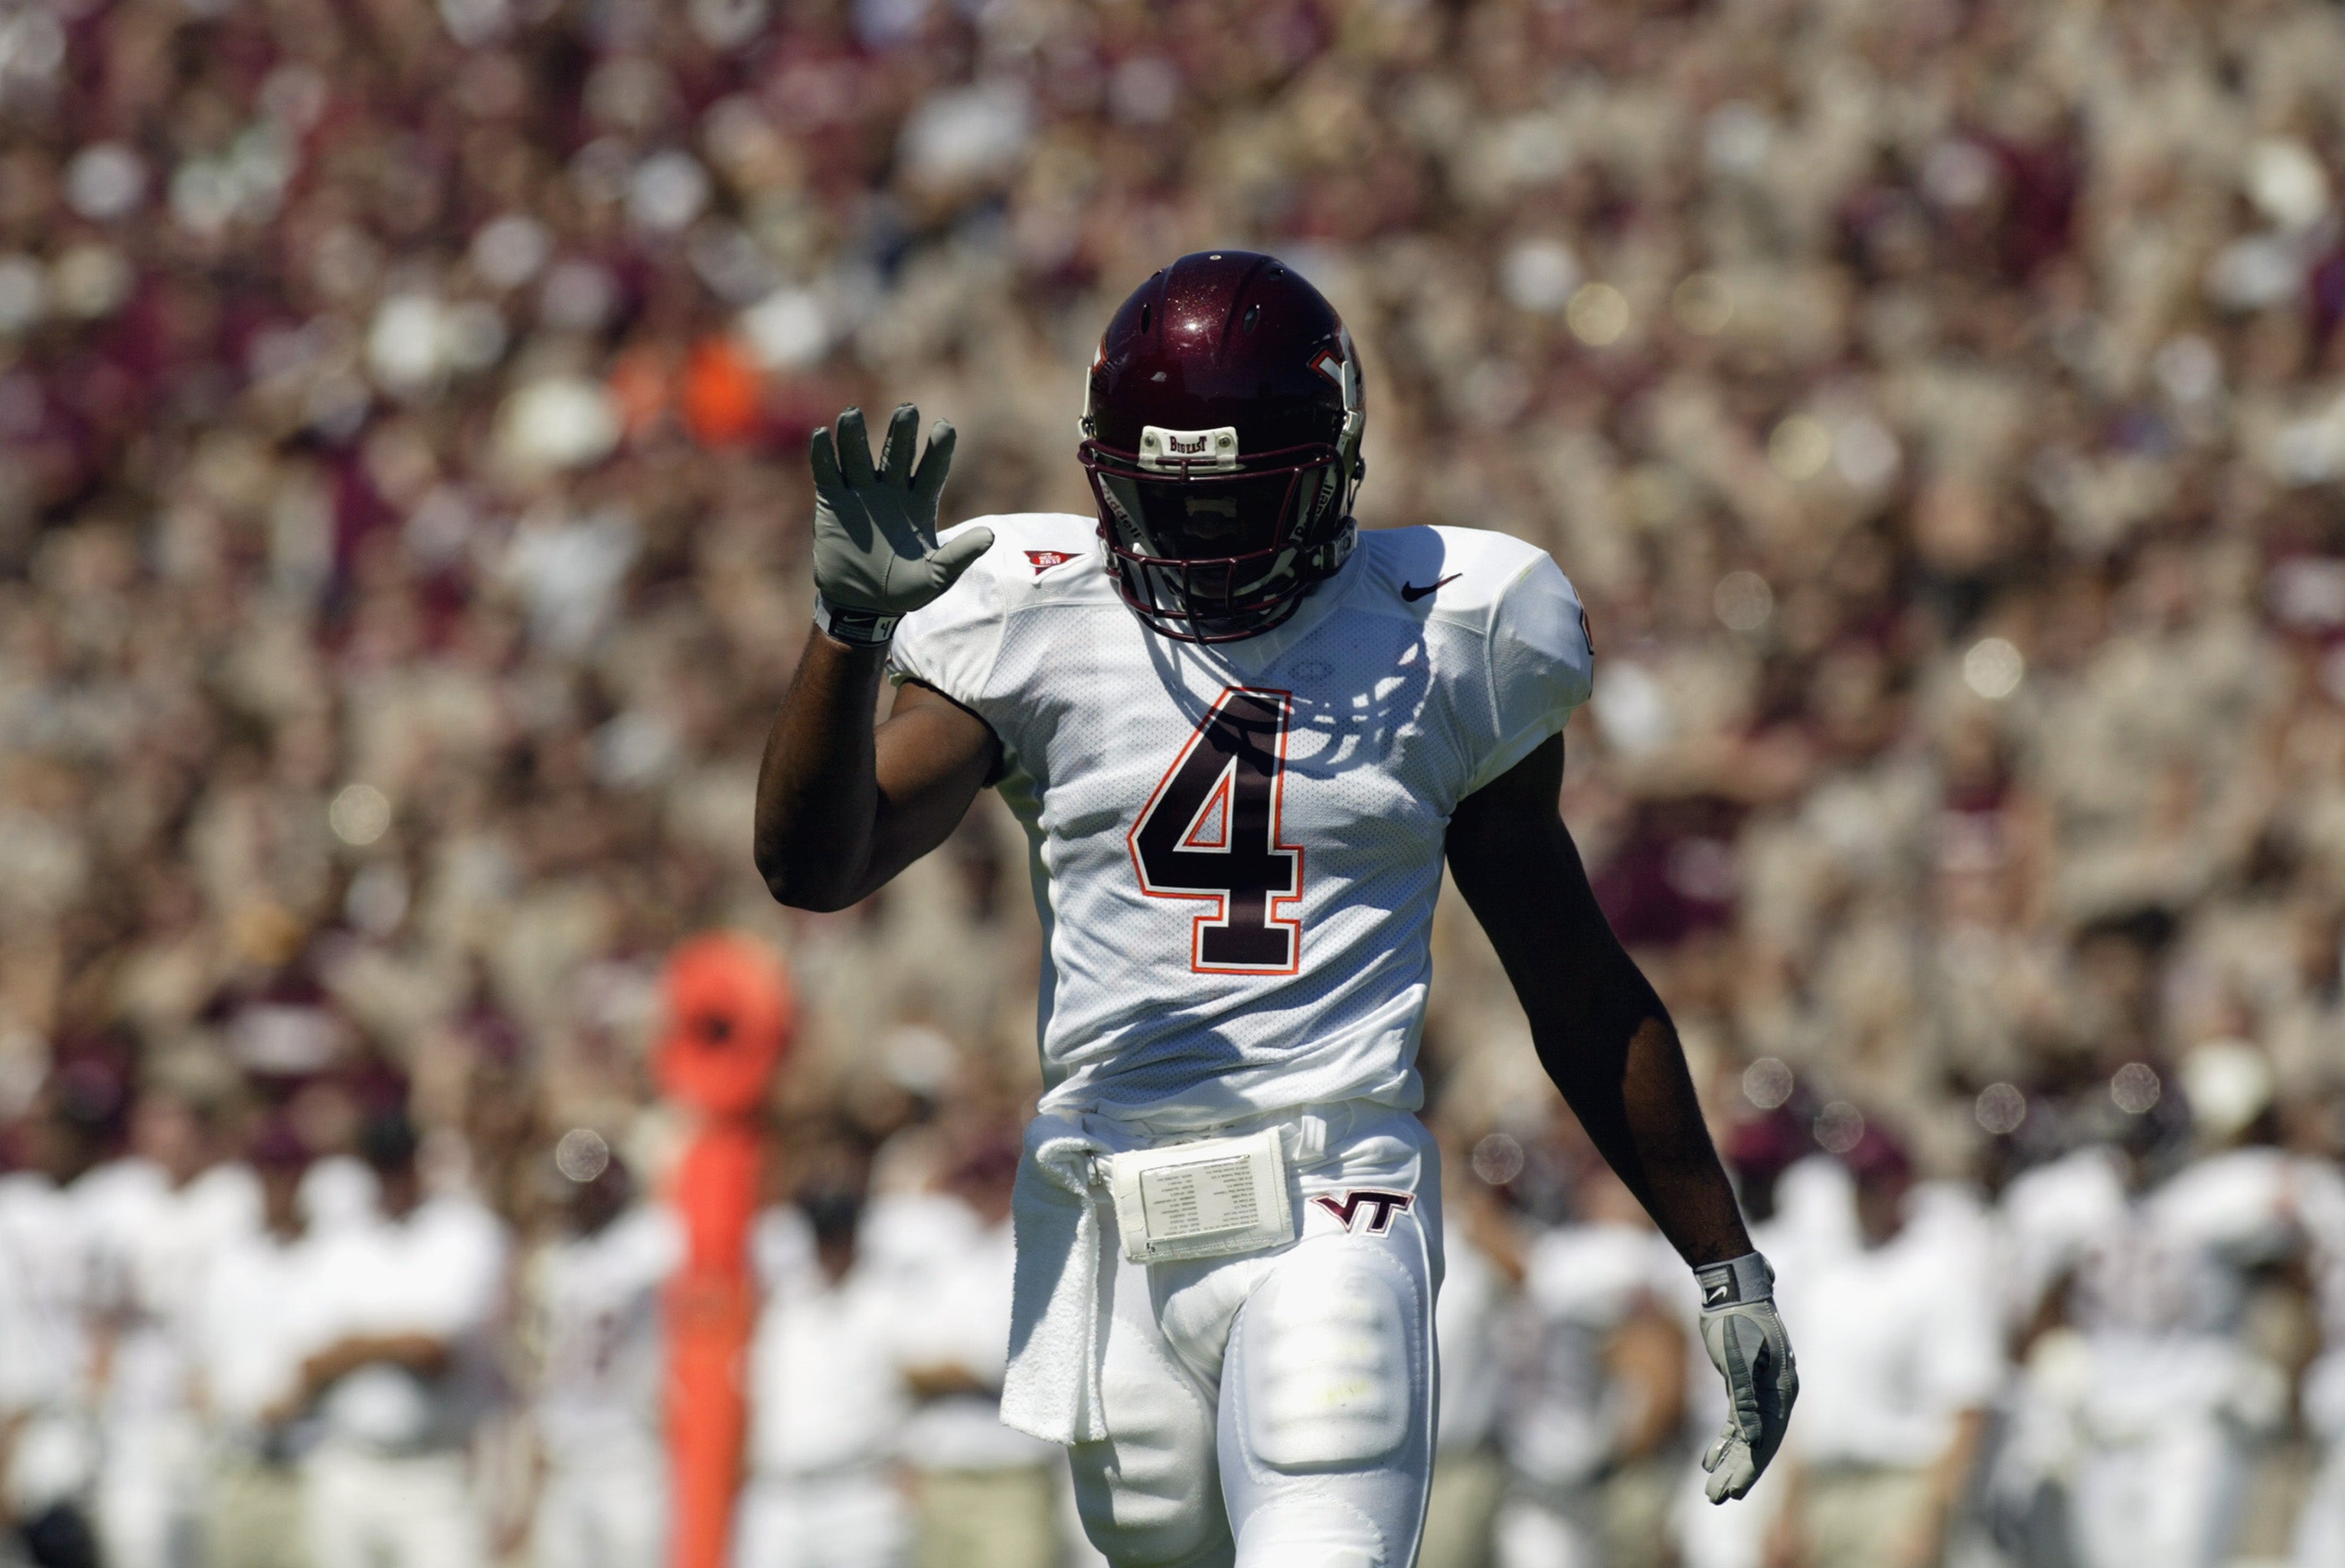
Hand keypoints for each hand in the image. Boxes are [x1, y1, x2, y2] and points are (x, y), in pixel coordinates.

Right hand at [810, 404, 990, 627]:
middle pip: (897, 454)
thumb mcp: (937, 577)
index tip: (944, 428)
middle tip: (907, 410)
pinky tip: (822, 435)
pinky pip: (827, 473)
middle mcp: (892, 490)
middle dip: (901, 432)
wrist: (863, 605)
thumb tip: (990, 536)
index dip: (939, 449)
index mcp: (920, 503)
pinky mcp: (832, 502)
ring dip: (855, 436)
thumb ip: (959, 555)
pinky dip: (823, 455)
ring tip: (852, 414)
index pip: (933, 468)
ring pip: (858, 456)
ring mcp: (861, 493)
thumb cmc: (905, 590)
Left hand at [1697, 1254, 1797, 1502]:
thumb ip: (1745, 1398)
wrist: (1731, 1289)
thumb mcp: (1736, 1358)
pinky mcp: (1744, 1384)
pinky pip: (1737, 1421)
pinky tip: (1709, 1460)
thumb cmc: (1734, 1320)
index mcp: (1780, 1390)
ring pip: (1747, 1436)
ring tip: (1712, 1489)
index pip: (1767, 1440)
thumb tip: (1752, 1438)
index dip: (1750, 1468)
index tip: (1732, 1492)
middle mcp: (1775, 1395)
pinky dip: (1724, 1441)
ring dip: (1729, 1461)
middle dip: (1738, 1472)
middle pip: (1759, 1443)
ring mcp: (1761, 1391)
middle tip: (1717, 1497)